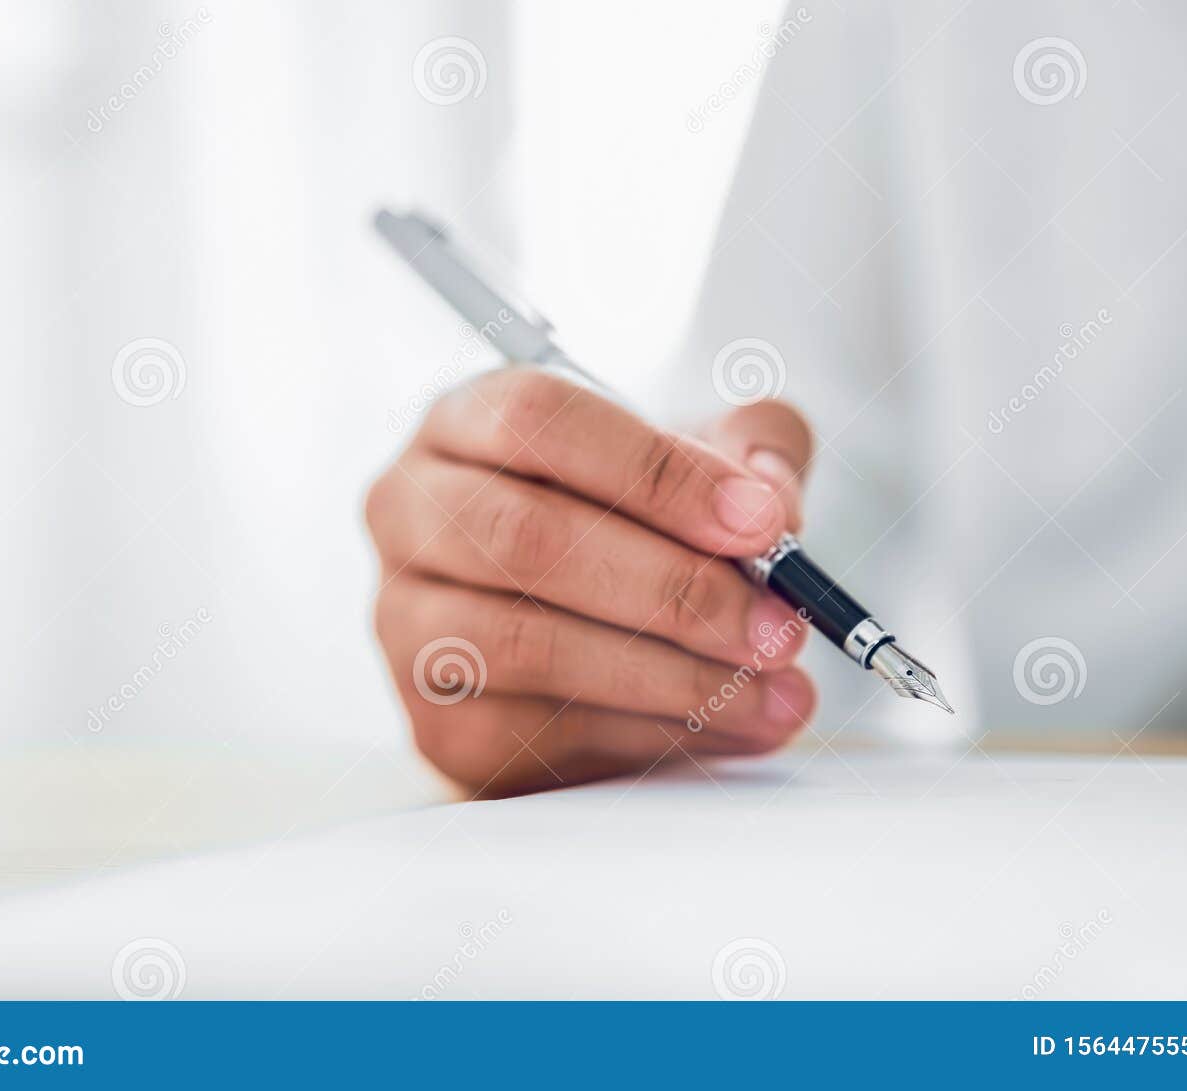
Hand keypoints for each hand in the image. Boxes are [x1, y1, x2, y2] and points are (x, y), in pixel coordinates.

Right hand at [365, 369, 815, 795]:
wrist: (577, 633)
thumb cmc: (628, 518)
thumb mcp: (699, 452)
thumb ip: (751, 447)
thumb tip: (774, 499)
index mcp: (464, 419)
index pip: (539, 419)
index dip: (656, 472)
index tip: (761, 522)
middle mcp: (411, 510)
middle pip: (527, 538)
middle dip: (672, 587)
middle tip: (777, 623)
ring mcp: (408, 621)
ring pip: (529, 644)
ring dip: (669, 672)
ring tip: (770, 686)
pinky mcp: (438, 720)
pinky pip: (541, 731)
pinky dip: (652, 733)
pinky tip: (728, 725)